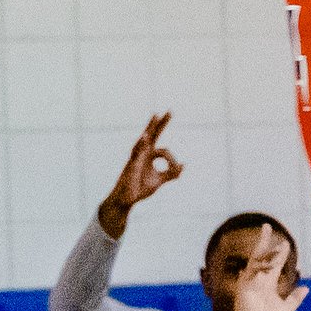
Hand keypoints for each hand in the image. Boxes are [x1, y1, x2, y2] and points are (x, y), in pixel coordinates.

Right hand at [97, 112, 182, 238]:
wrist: (126, 200)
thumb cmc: (139, 189)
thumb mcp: (159, 181)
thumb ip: (171, 173)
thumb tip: (184, 164)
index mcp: (150, 156)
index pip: (165, 150)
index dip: (173, 161)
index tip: (177, 171)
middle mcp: (143, 153)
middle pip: (153, 134)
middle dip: (161, 123)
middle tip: (171, 111)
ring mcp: (136, 158)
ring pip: (144, 139)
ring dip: (150, 127)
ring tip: (155, 115)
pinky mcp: (131, 165)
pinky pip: (136, 153)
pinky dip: (141, 145)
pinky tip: (145, 138)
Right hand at [218, 224, 309, 310]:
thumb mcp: (286, 309)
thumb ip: (295, 298)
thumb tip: (306, 288)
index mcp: (268, 284)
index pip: (275, 264)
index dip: (280, 253)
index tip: (285, 241)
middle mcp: (259, 279)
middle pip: (262, 256)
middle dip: (265, 241)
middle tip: (266, 226)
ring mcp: (250, 281)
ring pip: (255, 258)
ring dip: (260, 245)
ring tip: (265, 231)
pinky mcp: (244, 285)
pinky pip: (250, 270)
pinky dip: (257, 262)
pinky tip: (263, 253)